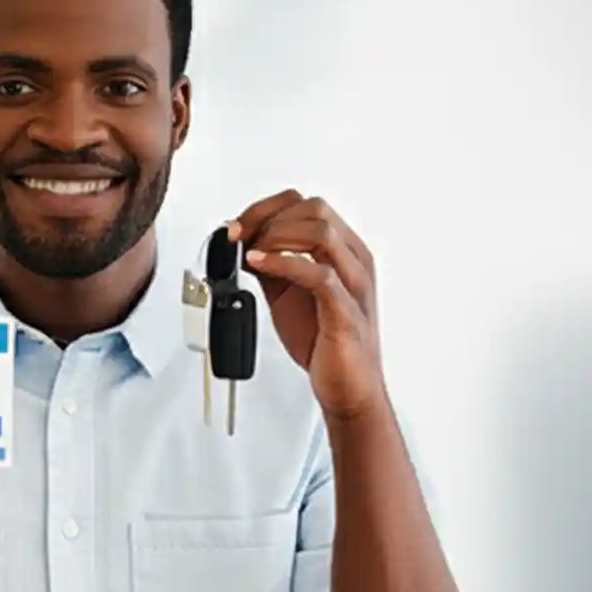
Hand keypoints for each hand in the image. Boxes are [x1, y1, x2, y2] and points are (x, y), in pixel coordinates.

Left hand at [228, 190, 383, 418]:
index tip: (238, 226)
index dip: (266, 208)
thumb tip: (241, 241)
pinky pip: (319, 275)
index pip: (307, 204)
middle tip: (239, 236)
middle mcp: (353, 261)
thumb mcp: (287, 292)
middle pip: (314, 208)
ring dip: (276, 235)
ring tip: (250, 252)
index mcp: (343, 251)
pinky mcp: (345, 311)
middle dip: (267, 217)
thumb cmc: (324, 340)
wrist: (347, 387)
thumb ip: (270, 264)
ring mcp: (353, 284)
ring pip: (321, 232)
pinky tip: (259, 265)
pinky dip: (283, 263)